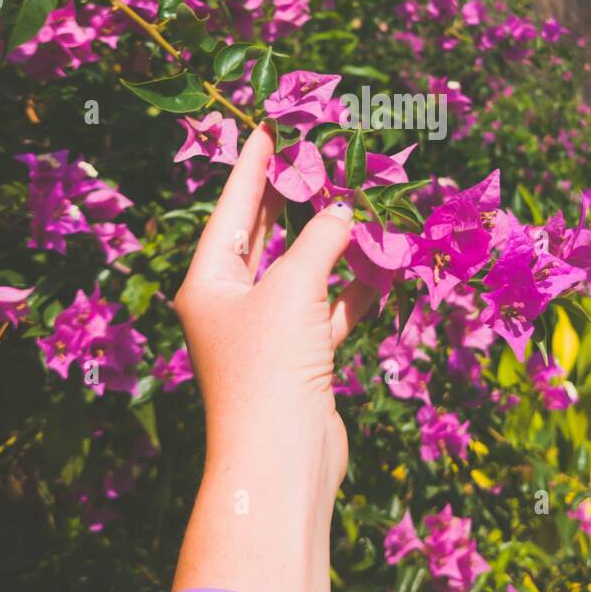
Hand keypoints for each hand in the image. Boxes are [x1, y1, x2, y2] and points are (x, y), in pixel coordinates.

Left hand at [169, 122, 375, 591]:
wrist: (283, 462)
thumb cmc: (271, 370)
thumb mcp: (294, 290)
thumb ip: (322, 240)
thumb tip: (345, 212)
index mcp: (209, 283)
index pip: (233, 211)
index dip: (253, 169)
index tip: (269, 128)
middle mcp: (232, 305)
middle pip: (265, 238)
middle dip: (294, 201)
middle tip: (318, 157)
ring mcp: (267, 334)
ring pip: (303, 274)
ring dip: (332, 244)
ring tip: (358, 201)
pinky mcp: (301, 360)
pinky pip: (329, 311)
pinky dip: (353, 290)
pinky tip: (381, 266)